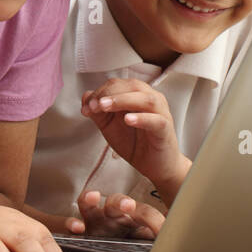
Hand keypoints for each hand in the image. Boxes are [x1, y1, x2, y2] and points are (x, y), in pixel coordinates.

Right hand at [76, 189, 165, 239]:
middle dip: (122, 203)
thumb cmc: (131, 244)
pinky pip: (71, 225)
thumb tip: (183, 246)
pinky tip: (74, 227)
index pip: (144, 213)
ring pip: (92, 207)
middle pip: (117, 203)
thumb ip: (159, 241)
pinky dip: (71, 224)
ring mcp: (95, 222)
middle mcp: (114, 216)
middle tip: (128, 206)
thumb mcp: (147, 243)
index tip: (160, 230)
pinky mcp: (79, 232)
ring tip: (93, 198)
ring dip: (92, 201)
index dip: (153, 220)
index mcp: (134, 218)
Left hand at [81, 78, 189, 203]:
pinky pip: (156, 120)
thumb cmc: (136, 143)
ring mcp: (161, 113)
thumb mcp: (110, 127)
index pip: (117, 85)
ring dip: (123, 100)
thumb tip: (86, 96)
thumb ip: (98, 112)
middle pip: (131, 86)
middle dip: (109, 94)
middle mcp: (151, 99)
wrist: (156, 166)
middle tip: (94, 105)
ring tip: (106, 106)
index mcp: (137, 95)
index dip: (100, 92)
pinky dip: (142, 118)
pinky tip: (128, 120)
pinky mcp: (165, 128)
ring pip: (145, 99)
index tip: (87, 106)